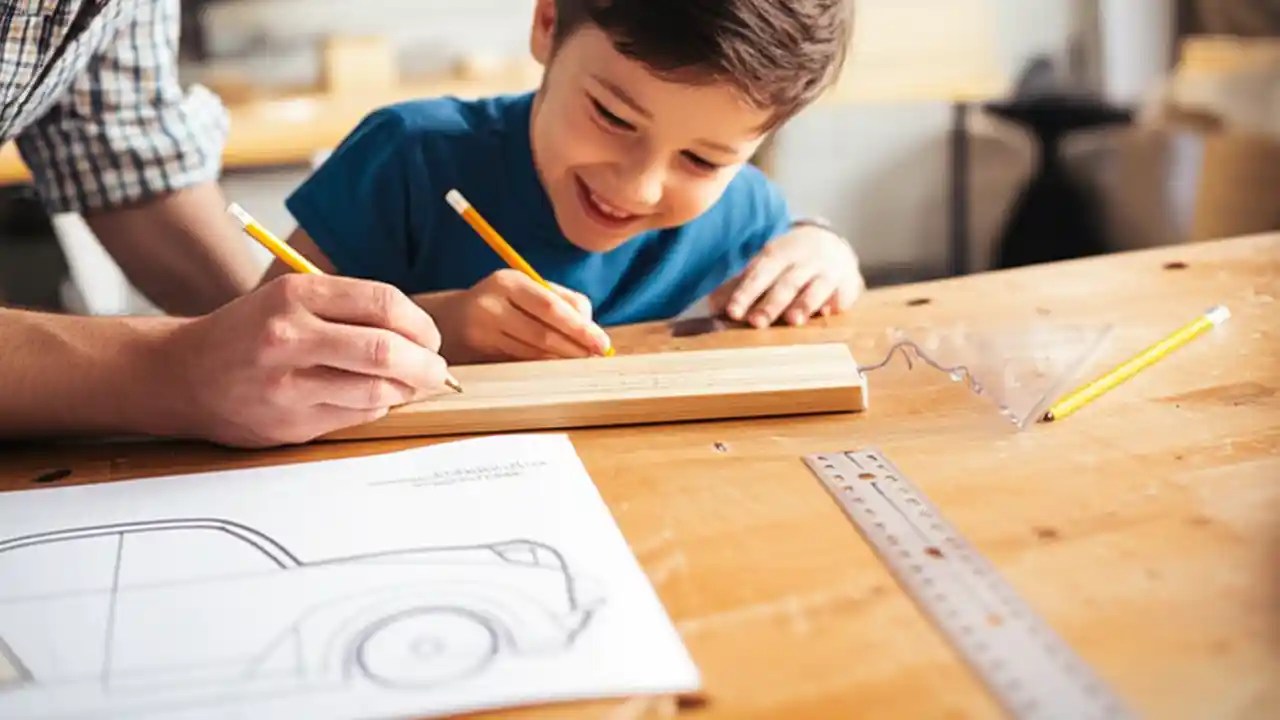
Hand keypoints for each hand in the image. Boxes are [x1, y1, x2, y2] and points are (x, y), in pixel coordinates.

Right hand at [159, 274, 454, 446]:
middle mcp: (289, 336)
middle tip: (436, 370)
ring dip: (405, 390)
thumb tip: (422, 337)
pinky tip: (372, 398)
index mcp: (296, 295)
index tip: (431, 338)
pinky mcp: (289, 423)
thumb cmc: (249, 333)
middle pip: (385, 351)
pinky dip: (377, 407)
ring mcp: (288, 384)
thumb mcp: (292, 300)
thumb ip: (351, 310)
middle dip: (426, 364)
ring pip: (376, 390)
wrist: (182, 374)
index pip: (384, 303)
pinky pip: (357, 416)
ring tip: (409, 384)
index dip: (421, 324)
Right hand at [431, 270, 610, 362]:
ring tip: (581, 364)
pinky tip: (557, 370)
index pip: (551, 307)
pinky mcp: (478, 354)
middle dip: (574, 348)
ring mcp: (482, 331)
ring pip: (532, 352)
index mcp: (510, 281)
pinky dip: (543, 367)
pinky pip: (519, 363)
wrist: (450, 319)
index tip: (602, 343)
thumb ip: (562, 301)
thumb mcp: (526, 291)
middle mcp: (492, 305)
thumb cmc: (501, 303)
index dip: (580, 327)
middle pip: (543, 332)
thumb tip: (591, 327)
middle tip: (596, 358)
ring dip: (561, 361)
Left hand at [710, 225, 863, 327]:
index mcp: (778, 254)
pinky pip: (843, 293)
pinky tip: (829, 313)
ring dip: (805, 304)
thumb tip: (713, 307)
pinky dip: (836, 302)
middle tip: (756, 322)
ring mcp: (827, 271)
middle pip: (786, 282)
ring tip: (793, 321)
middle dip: (771, 303)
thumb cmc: (790, 260)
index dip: (745, 293)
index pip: (759, 274)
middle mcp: (804, 261)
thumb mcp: (765, 265)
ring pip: (816, 287)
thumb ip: (740, 285)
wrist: (830, 241)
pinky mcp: (847, 282)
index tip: (732, 312)